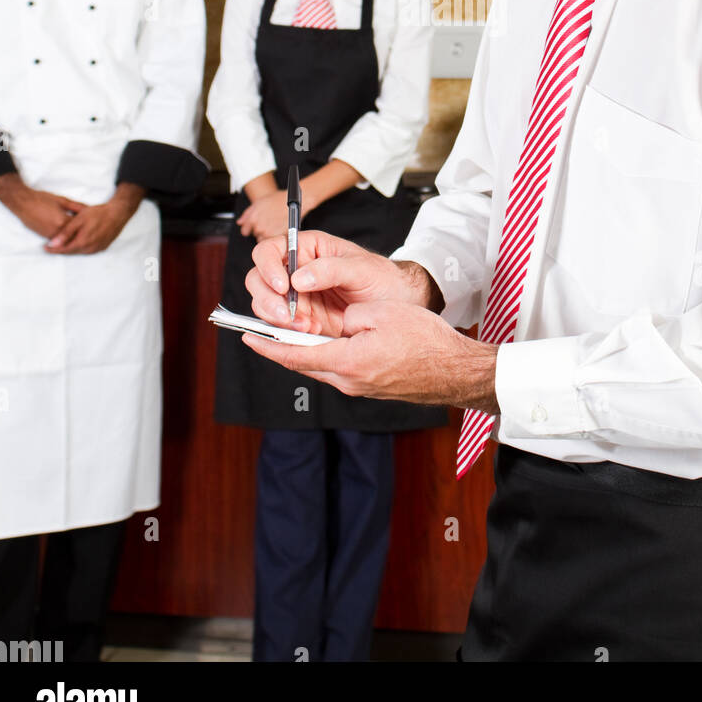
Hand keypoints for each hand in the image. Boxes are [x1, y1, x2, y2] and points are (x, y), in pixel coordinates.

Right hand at [0, 182, 85, 239]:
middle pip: (74, 236)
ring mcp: (50, 235)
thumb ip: (76, 207)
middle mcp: (57, 231)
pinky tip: (71, 235)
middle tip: (93, 235)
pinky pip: (58, 239)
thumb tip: (89, 210)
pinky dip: (65, 238)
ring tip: (84, 236)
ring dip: (74, 238)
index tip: (96, 227)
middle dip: (83, 234)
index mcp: (63, 221)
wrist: (23, 203)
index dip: (88, 227)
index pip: (80, 228)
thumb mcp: (62, 200)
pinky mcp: (44, 236)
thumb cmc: (42, 199)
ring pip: (66, 240)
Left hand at [46, 185, 143, 254]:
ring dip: (70, 248)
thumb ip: (65, 233)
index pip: (63, 250)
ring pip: (79, 251)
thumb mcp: (79, 220)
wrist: (118, 213)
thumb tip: (52, 244)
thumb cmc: (98, 214)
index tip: (44, 248)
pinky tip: (77, 241)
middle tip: (50, 245)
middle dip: (60, 249)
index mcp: (82, 242)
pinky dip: (80, 247)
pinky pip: (87, 250)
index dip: (53, 250)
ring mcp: (97, 249)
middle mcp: (90, 249)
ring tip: (62, 243)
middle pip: (71, 252)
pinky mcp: (102, 247)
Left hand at [237, 189, 287, 240]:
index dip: (249, 228)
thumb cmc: (277, 200)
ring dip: (267, 235)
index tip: (253, 227)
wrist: (293, 202)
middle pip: (255, 235)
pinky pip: (272, 241)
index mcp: (252, 219)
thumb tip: (240, 222)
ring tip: (274, 225)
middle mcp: (259, 227)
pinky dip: (275, 237)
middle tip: (268, 222)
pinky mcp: (277, 237)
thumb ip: (246, 214)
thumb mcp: (258, 203)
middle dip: (260, 230)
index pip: (244, 231)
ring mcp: (268, 233)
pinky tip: (278, 228)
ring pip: (263, 239)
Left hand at [244, 299, 498, 411]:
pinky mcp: (370, 387)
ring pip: (321, 366)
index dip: (268, 346)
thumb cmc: (425, 340)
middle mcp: (348, 381)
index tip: (246, 337)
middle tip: (260, 331)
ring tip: (290, 332)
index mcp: (347, 362)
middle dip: (281, 347)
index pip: (296, 355)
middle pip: (304, 363)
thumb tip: (340, 322)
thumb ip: (350, 315)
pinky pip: (338, 369)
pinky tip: (326, 341)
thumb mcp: (381, 313)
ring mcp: (359, 387)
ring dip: (304, 350)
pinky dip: (325, 354)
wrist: (454, 371)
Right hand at [246, 229, 431, 338]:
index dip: (269, 266)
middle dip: (267, 298)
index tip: (282, 284)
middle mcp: (296, 271)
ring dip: (276, 317)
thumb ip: (331, 269)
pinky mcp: (301, 319)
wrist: (397, 307)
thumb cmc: (382, 279)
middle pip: (259, 278)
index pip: (272, 250)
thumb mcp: (362, 269)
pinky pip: (280, 325)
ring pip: (264, 304)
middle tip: (286, 314)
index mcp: (308, 249)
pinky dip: (287, 331)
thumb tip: (300, 277)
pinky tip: (308, 332)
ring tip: (302, 326)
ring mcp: (296, 297)